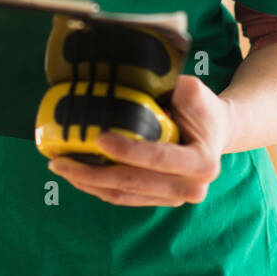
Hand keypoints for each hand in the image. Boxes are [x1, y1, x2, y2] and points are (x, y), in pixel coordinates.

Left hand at [46, 74, 231, 206]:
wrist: (216, 132)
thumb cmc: (202, 108)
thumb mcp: (193, 90)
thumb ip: (171, 86)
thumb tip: (136, 76)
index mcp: (202, 161)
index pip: (159, 158)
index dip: (128, 151)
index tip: (99, 137)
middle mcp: (190, 187)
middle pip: (134, 183)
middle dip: (93, 173)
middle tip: (61, 159)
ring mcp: (173, 198)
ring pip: (123, 195)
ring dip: (88, 183)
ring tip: (60, 166)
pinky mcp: (158, 200)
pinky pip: (123, 198)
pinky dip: (97, 187)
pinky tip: (76, 173)